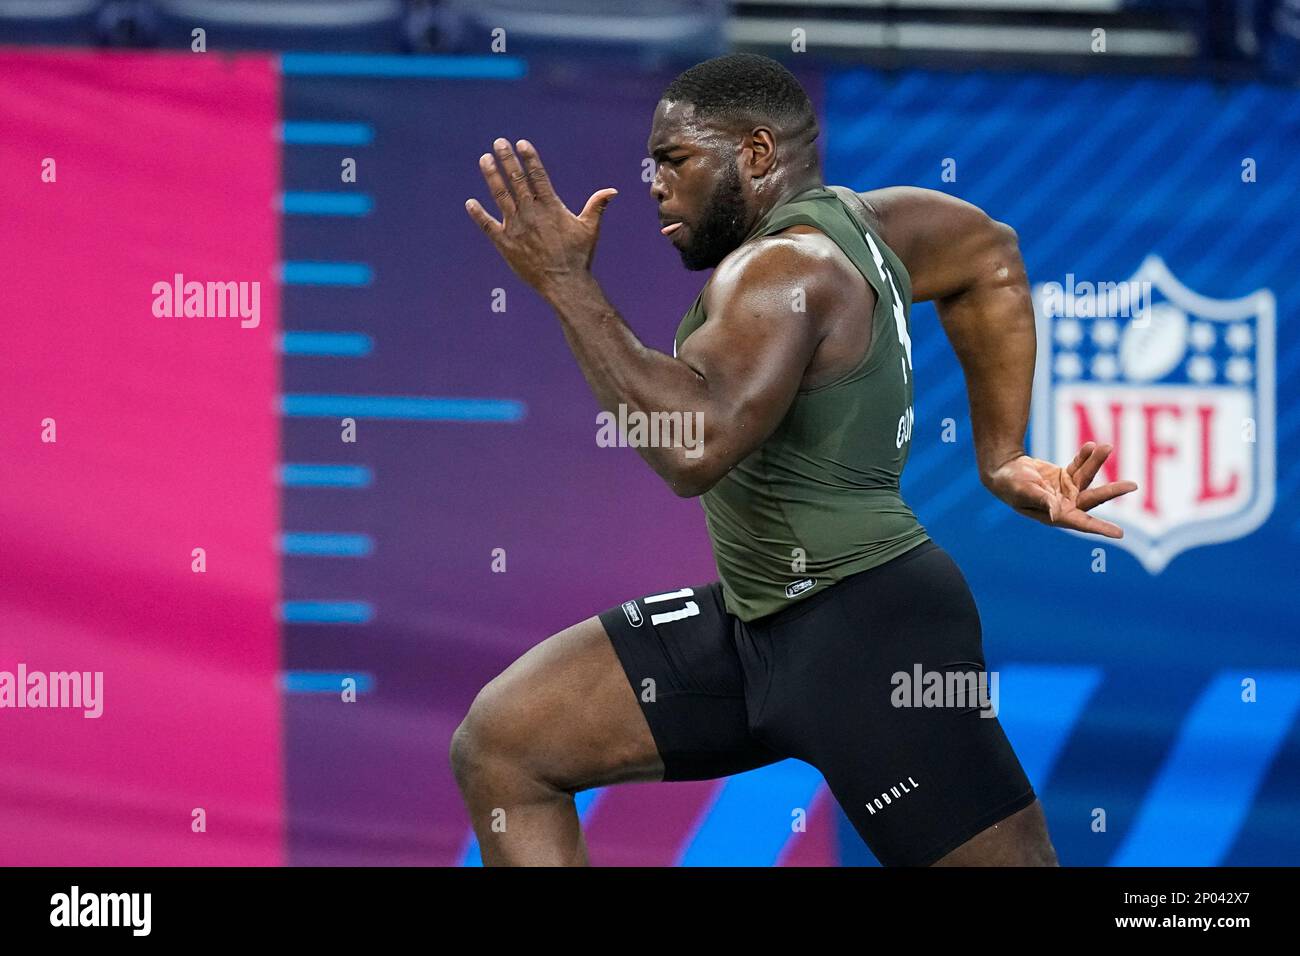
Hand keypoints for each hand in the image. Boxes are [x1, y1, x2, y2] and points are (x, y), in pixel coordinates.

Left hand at [465, 138, 617, 297]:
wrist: (564, 284)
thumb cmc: (579, 257)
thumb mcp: (590, 228)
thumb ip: (597, 206)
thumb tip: (613, 191)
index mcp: (551, 207)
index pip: (537, 175)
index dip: (529, 158)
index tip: (521, 143)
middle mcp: (532, 213)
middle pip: (517, 180)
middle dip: (507, 159)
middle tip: (499, 142)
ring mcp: (516, 227)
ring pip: (501, 196)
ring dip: (492, 176)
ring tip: (485, 159)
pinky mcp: (505, 244)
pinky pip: (488, 226)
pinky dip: (478, 214)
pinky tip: (470, 203)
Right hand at [984, 441, 1137, 537]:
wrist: (1003, 469)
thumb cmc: (1009, 484)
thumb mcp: (1023, 491)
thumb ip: (1040, 500)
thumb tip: (1055, 513)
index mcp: (1055, 515)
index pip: (1081, 523)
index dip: (1100, 528)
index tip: (1119, 534)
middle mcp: (1065, 505)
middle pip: (1093, 498)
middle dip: (1112, 491)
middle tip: (1132, 485)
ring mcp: (1066, 490)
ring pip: (1087, 477)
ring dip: (1097, 462)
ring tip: (1105, 447)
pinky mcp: (1066, 477)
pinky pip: (1080, 465)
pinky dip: (1085, 456)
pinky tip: (1091, 446)